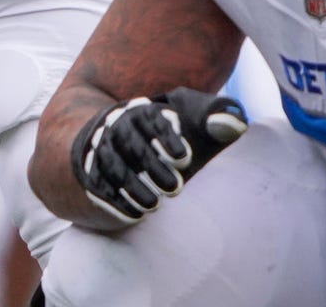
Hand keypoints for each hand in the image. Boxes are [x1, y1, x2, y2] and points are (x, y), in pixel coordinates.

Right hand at [69, 89, 246, 226]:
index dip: (166, 137)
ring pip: (112, 166)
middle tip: (175, 189)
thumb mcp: (196, 119)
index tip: (185, 157)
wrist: (129, 141)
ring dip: (131, 187)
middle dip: (151, 168)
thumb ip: (220, 117)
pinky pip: (98, 185)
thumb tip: (231, 125)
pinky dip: (114, 201)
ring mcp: (102, 149)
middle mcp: (117, 127)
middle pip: (130, 145)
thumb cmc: (175, 133)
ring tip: (154, 206)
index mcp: (143, 110)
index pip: (151, 118)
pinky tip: (135, 214)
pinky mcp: (93, 171)